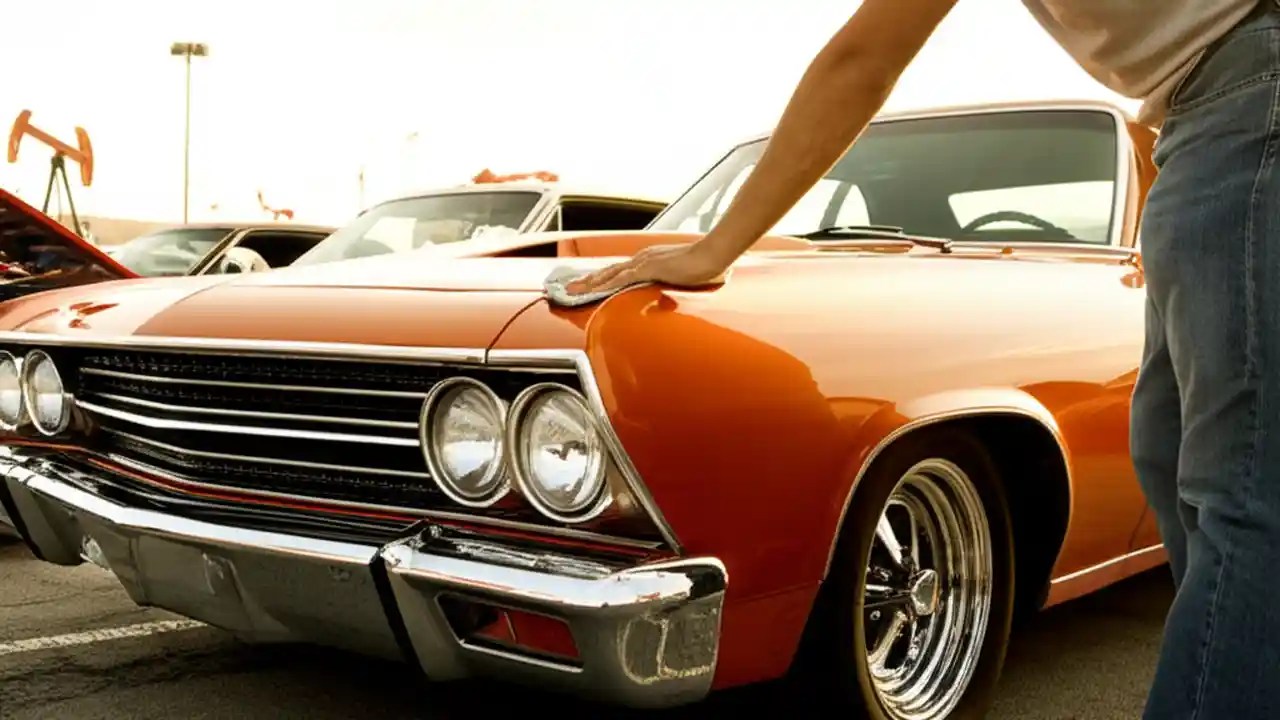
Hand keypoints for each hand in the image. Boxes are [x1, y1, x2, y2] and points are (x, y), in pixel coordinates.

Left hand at [565, 243, 730, 295]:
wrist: (714, 254)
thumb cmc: (705, 266)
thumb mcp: (683, 281)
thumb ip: (672, 289)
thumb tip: (665, 301)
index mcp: (650, 260)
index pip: (620, 272)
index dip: (602, 279)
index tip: (589, 286)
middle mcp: (643, 258)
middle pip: (608, 271)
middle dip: (588, 280)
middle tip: (569, 287)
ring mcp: (645, 262)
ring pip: (609, 274)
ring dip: (590, 282)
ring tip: (572, 290)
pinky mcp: (649, 268)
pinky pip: (622, 278)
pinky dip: (606, 284)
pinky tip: (595, 289)